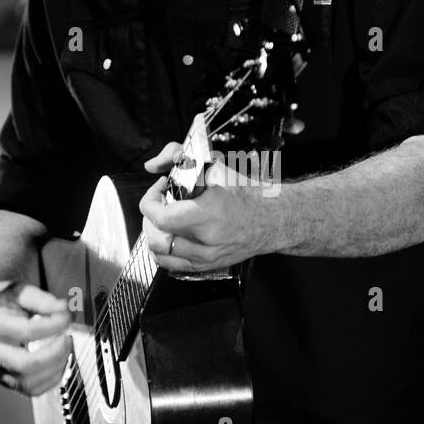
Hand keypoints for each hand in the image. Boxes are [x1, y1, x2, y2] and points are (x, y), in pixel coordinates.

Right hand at [0, 283, 70, 395]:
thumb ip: (42, 300)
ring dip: (55, 367)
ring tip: (65, 348)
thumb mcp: (20, 292)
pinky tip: (59, 361)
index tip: (67, 316)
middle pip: (24, 365)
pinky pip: (32, 390)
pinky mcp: (6, 380)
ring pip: (28, 382)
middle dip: (54, 353)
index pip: (24, 332)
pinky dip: (52, 379)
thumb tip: (64, 309)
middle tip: (67, 337)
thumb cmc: (3, 302)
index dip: (52, 325)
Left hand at [139, 141, 277, 273]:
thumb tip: (153, 164)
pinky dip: (162, 249)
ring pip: (160, 253)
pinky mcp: (207, 266)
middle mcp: (208, 239)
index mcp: (210, 213)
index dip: (151, 200)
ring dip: (154, 233)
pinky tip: (169, 234)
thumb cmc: (248, 194)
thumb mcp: (216, 167)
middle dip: (151, 216)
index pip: (162, 217)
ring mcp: (207, 256)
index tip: (160, 188)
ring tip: (164, 218)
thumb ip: (179, 157)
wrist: (273, 219)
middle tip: (161, 201)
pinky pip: (170, 264)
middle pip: (157, 236)